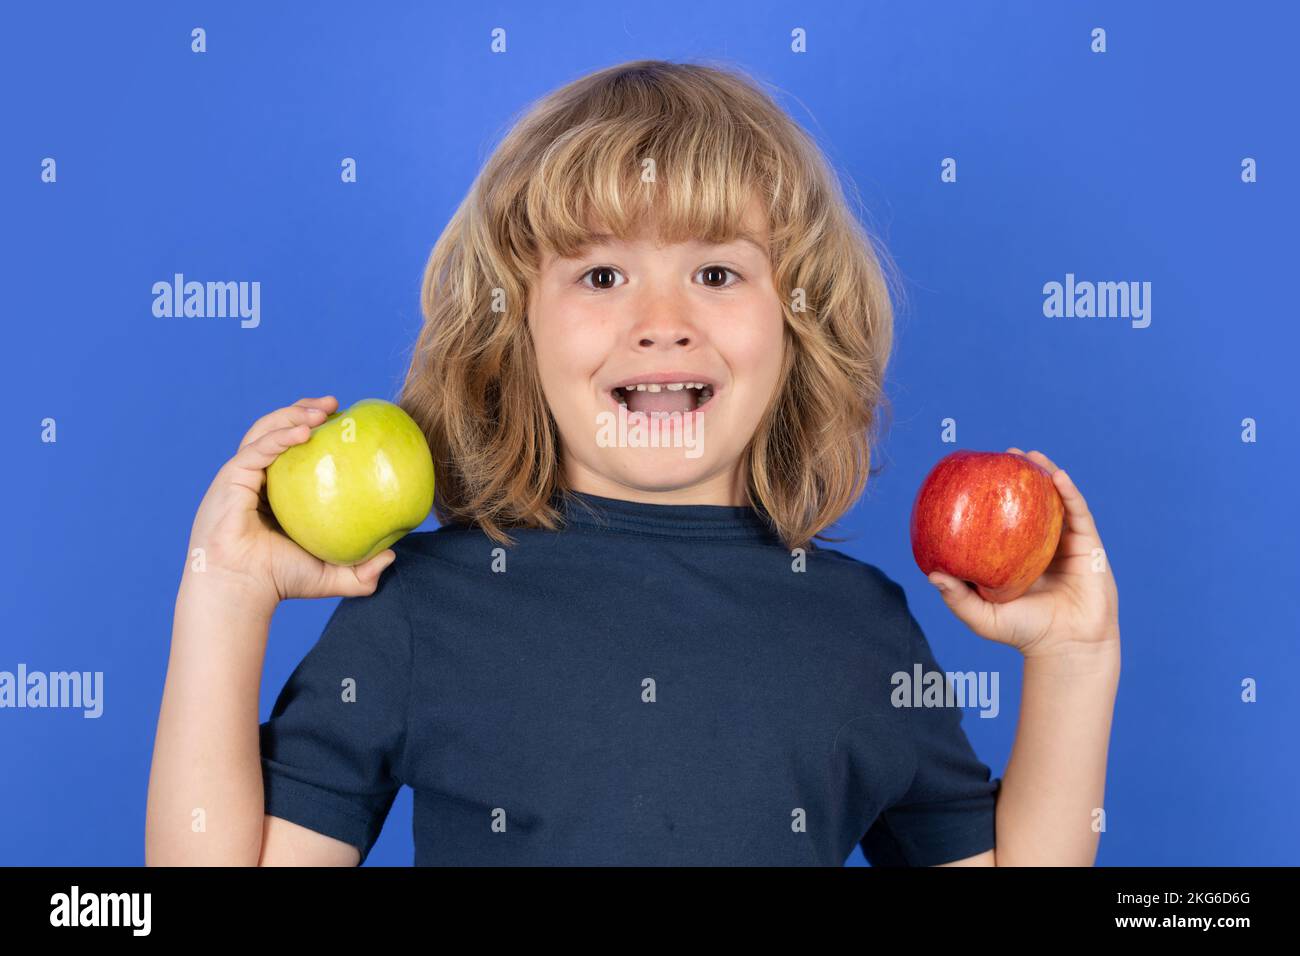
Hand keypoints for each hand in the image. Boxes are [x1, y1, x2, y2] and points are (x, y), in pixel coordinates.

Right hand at [184, 395, 396, 610]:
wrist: (241, 590)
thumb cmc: (280, 582)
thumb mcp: (331, 575)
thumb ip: (362, 570)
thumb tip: (393, 555)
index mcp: (278, 491)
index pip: (296, 449)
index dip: (316, 428)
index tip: (346, 420)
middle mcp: (259, 478)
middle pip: (279, 429)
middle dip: (305, 410)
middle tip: (335, 404)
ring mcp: (243, 475)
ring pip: (266, 430)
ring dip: (293, 414)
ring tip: (322, 412)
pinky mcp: (231, 478)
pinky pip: (258, 449)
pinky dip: (280, 437)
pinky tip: (304, 432)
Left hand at [927, 448, 1119, 658]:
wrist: (1066, 648)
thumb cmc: (1023, 634)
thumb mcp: (981, 615)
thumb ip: (957, 596)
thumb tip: (931, 574)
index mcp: (1016, 557)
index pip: (1003, 520)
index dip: (993, 497)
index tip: (975, 475)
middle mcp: (1041, 546)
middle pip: (1032, 504)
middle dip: (1019, 477)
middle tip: (1004, 455)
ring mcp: (1065, 544)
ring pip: (1057, 502)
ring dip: (1046, 474)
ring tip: (1030, 455)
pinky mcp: (1088, 548)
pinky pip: (1078, 514)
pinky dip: (1069, 493)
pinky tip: (1058, 476)